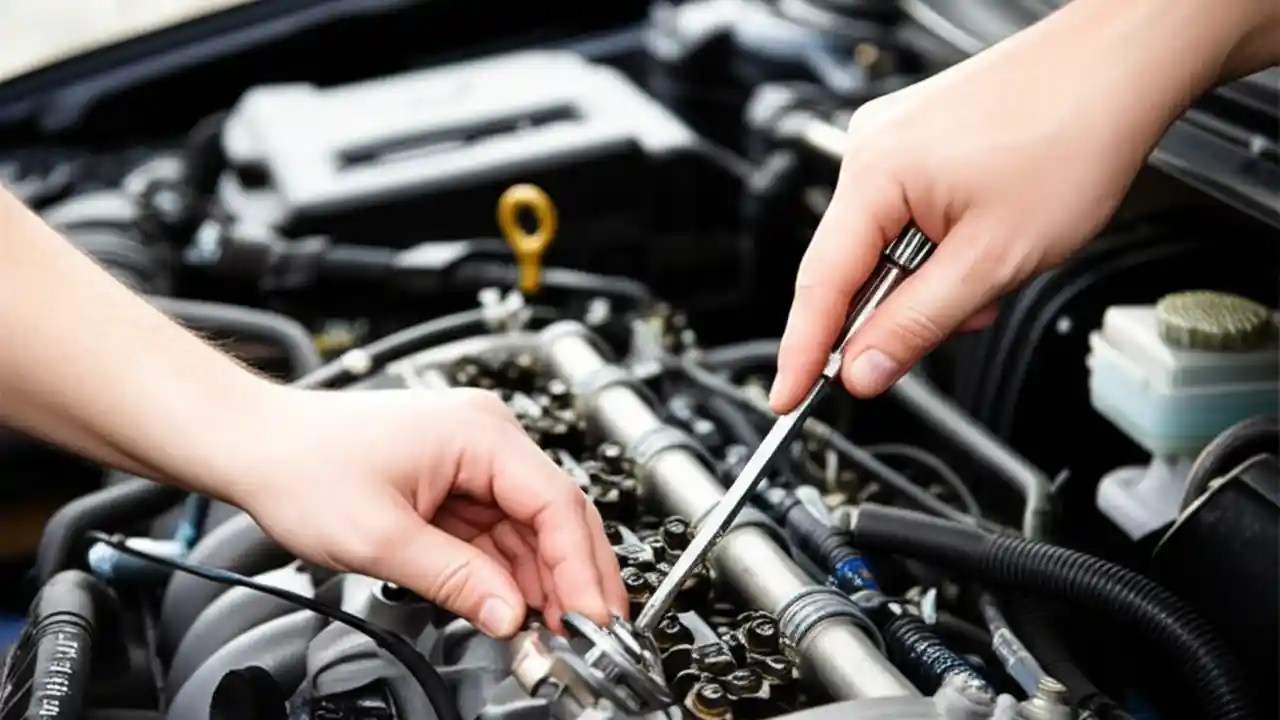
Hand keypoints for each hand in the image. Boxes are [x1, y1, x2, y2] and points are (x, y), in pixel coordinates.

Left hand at [229, 386, 626, 637]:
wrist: (255, 443)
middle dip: (576, 577)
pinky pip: (500, 530)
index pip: (556, 503)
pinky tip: (520, 606)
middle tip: (593, 634)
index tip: (592, 618)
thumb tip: (511, 616)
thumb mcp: (379, 537)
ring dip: (544, 580)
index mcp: (479, 433)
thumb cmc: (301, 464)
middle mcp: (486, 436)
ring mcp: (474, 458)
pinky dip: (511, 571)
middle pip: (556, 513)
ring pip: (532, 527)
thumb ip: (454, 580)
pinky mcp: (457, 480)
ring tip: (555, 633)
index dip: (580, 568)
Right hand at [768, 0, 1278, 410]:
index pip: (819, 284)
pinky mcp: (919, 140)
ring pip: (885, 245)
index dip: (802, 352)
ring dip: (927, 281)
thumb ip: (917, 325)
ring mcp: (893, 140)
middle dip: (896, 311)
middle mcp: (871, 148)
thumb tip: (862, 371)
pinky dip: (938, 247)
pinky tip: (981, 244)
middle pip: (851, 265)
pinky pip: (905, 215)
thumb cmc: (1071, 135)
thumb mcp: (993, 260)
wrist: (1120, 67)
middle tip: (949, 326)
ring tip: (989, 274)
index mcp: (875, 173)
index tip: (784, 398)